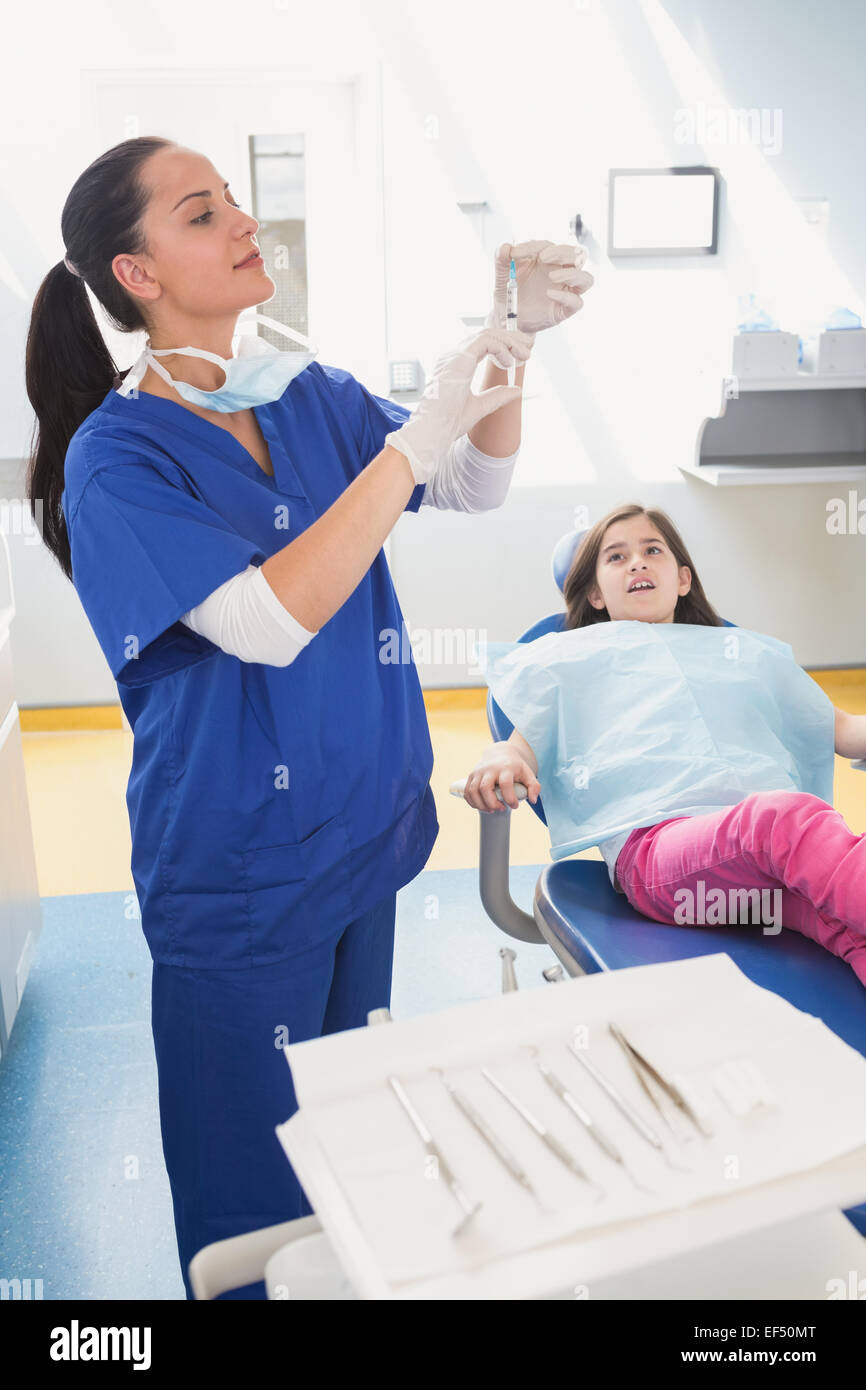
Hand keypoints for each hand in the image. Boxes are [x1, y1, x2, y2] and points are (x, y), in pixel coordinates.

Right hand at [384, 328, 531, 484]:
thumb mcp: (480, 407)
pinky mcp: (459, 358)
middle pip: (486, 334)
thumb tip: (516, 390)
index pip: (483, 344)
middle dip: (510, 338)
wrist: (435, 429)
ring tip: (523, 354)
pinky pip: (485, 341)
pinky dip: (501, 348)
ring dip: (509, 341)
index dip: (504, 345)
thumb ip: (497, 396)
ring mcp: (455, 355)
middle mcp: (454, 356)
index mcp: (457, 365)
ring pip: (487, 334)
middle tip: (528, 348)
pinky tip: (509, 361)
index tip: (520, 356)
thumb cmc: (449, 421)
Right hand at [463, 741, 540, 812]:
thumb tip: (533, 800)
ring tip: (491, 809)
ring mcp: (478, 772)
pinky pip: (467, 791)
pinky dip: (472, 802)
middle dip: (492, 803)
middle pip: (485, 788)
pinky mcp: (471, 776)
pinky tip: (481, 806)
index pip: (505, 783)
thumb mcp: (528, 773)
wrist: (500, 753)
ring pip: (473, 791)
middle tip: (501, 809)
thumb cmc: (515, 766)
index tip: (515, 806)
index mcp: (505, 768)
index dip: (510, 798)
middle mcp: (489, 769)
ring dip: (481, 805)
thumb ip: (534, 786)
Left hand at [485, 239, 593, 338]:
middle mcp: (562, 271)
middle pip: (577, 255)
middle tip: (543, 257)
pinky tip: (549, 294)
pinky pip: (577, 302)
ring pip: (586, 278)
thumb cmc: (509, 290)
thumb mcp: (502, 274)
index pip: (550, 246)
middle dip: (563, 253)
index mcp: (548, 258)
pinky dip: (565, 297)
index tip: (515, 254)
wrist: (507, 316)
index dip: (534, 246)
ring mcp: (566, 290)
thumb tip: (505, 247)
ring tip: (552, 276)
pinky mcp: (566, 309)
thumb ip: (501, 259)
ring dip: (572, 274)